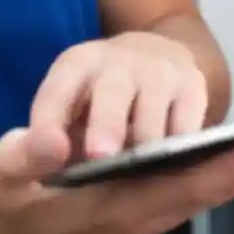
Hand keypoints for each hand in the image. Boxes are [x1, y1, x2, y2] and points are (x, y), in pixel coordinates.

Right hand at [0, 123, 233, 233]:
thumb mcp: (1, 179)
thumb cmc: (1, 213)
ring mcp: (149, 216)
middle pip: (221, 187)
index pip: (194, 183)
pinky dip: (229, 170)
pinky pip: (199, 189)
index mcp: (125, 210)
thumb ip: (23, 157)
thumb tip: (47, 141)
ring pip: (215, 190)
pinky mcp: (144, 212)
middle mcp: (148, 217)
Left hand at [30, 32, 206, 159]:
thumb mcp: (62, 113)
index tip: (51, 151)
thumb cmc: (96, 103)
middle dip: (107, 124)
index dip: (51, 121)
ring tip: (137, 174)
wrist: (152, 60)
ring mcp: (159, 70)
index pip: (57, 92)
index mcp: (76, 65)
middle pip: (112, 92)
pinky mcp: (193, 85)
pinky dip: (179, 149)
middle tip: (101, 156)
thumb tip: (48, 159)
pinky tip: (169, 167)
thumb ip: (40, 145)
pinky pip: (187, 124)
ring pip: (153, 112)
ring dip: (146, 145)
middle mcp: (118, 60)